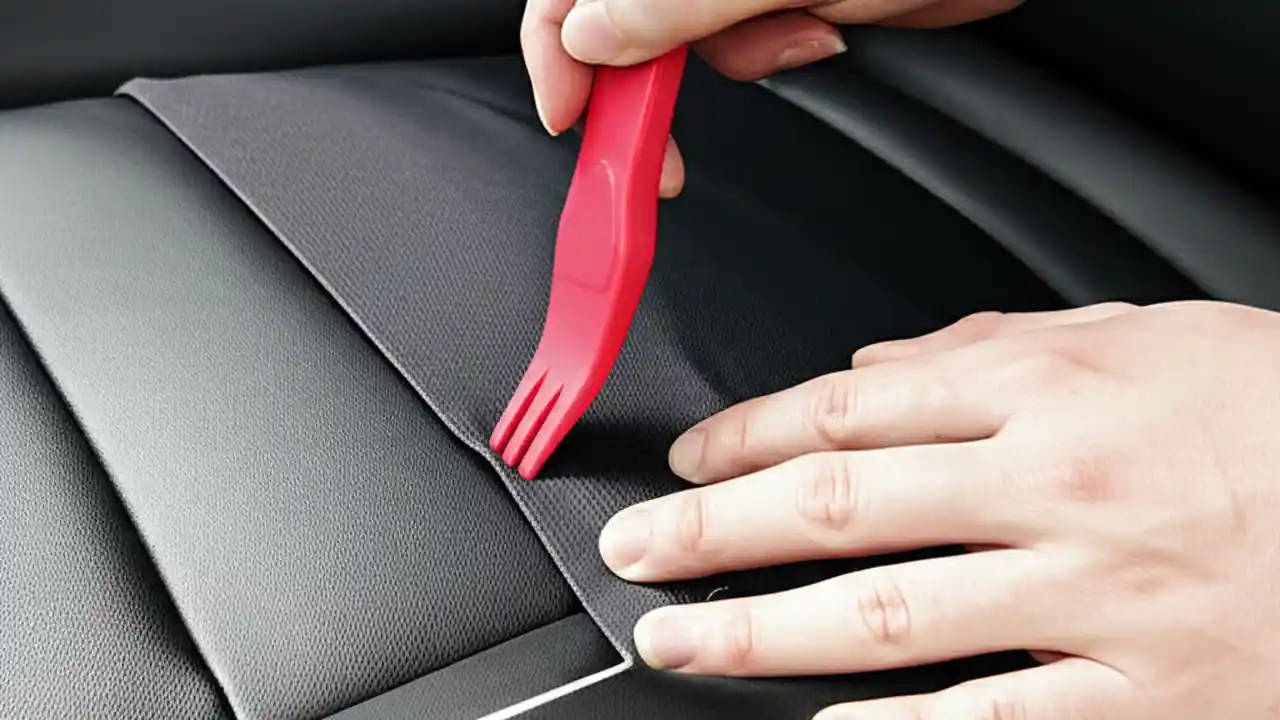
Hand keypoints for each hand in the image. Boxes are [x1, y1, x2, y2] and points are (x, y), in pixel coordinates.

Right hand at [522, 0, 1024, 197]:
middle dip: (658, 71)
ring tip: (816, 26)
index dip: (557, 51)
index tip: (573, 121)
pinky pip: (754, 33)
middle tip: (669, 140)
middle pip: (624, 15)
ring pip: (695, 33)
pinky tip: (832, 21)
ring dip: (745, 51)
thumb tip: (589, 38)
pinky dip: (785, 43)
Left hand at [598, 301, 1279, 718]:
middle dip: (713, 531)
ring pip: (887, 616)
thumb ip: (998, 345)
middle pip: (838, 506)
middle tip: (635, 551)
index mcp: (1049, 390)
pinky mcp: (1137, 697)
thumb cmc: (1276, 413)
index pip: (850, 409)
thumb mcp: (1148, 335)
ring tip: (679, 639)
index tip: (689, 460)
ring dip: (763, 631)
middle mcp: (1054, 489)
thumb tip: (874, 371)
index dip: (747, 435)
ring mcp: (1091, 600)